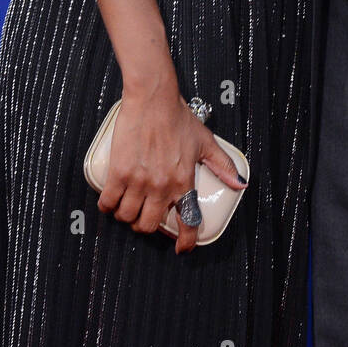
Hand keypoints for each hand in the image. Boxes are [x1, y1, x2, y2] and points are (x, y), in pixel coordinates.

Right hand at [98, 89, 246, 253]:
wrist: (153, 98)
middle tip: (145, 214)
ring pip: (127, 217)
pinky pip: (108, 203)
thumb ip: (222, 165)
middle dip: (146, 225)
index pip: (188, 220)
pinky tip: (110, 200)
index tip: (182, 248)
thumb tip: (240, 182)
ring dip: (126, 216)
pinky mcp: (118, 172)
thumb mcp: (205, 142)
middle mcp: (161, 186)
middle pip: (148, 225)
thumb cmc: (177, 117)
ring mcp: (138, 181)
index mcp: (184, 181)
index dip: (186, 240)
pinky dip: (108, 206)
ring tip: (128, 205)